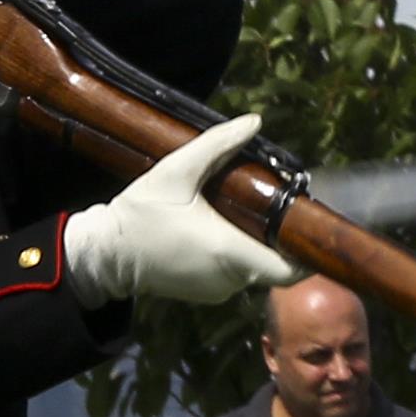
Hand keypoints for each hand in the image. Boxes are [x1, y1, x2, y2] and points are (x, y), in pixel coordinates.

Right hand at [62, 113, 298, 306]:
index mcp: (229, 252)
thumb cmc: (140, 214)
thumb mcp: (175, 171)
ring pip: (256, 270)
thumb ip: (217, 145)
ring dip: (257, 246)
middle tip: (277, 208)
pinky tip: (223, 229)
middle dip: (281, 240)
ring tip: (246, 213)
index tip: (310, 228)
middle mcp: (230, 279)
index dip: (307, 254)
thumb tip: (253, 122)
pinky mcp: (207, 294)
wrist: (105, 254)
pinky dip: (238, 255)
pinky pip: (236, 275)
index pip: (289, 269)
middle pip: (275, 265)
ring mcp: (218, 291)